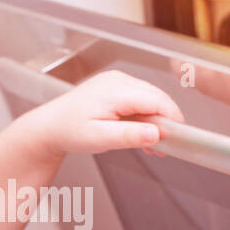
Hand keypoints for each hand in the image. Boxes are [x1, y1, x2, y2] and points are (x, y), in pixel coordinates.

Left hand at [28, 69, 184, 158]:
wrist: (50, 127)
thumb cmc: (68, 132)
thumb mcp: (100, 139)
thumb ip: (129, 136)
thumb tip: (156, 134)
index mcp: (115, 90)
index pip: (156, 100)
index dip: (172, 118)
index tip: (179, 137)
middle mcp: (118, 80)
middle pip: (157, 98)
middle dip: (165, 122)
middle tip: (165, 148)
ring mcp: (117, 81)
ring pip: (150, 98)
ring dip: (156, 120)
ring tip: (153, 146)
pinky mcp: (116, 86)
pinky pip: (140, 98)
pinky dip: (146, 115)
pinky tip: (142, 133)